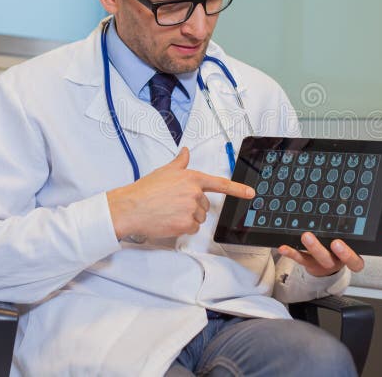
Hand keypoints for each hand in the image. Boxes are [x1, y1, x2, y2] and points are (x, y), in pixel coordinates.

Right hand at [107, 147, 254, 238]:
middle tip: (174, 204)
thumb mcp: (165, 171)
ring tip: (170, 212)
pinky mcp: (186, 225)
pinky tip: (169, 221)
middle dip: (193, 207)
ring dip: (188, 218)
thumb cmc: (146, 190)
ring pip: (199, 219)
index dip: (237, 189)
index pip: (220, 184)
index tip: (250, 193)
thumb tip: (185, 152)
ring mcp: (191, 210)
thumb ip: (180, 162)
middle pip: (205, 206)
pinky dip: (183, 228)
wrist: (131, 208)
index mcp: (192, 178)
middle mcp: (195, 193)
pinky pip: (192, 229)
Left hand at [278, 233, 381, 276]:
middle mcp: (335, 262)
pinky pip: (298, 258)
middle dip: (332, 251)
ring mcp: (319, 263)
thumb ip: (379, 248)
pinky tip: (282, 246)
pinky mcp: (306, 262)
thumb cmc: (344, 253)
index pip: (354, 262)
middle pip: (333, 260)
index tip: (342, 244)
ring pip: (316, 258)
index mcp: (349, 259)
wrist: (326, 270)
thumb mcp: (360, 249)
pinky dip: (290, 252)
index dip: (349, 255)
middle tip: (331, 242)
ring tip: (305, 236)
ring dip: (311, 247)